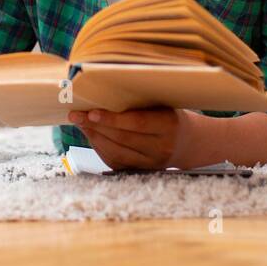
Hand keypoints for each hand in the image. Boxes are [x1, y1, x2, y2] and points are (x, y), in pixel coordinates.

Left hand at [67, 107, 194, 170]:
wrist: (190, 143)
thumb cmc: (170, 115)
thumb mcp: (163, 104)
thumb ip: (139, 101)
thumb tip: (102, 94)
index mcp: (169, 125)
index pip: (138, 123)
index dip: (113, 119)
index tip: (91, 112)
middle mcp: (161, 147)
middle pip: (123, 139)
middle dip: (96, 126)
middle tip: (76, 115)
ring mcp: (151, 163)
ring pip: (116, 153)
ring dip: (94, 137)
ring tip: (80, 123)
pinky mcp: (142, 171)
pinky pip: (116, 161)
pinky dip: (100, 147)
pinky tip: (91, 135)